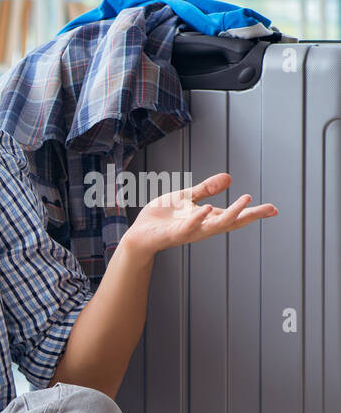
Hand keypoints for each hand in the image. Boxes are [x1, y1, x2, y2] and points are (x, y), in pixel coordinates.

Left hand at [120, 172, 277, 257]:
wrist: (139, 232)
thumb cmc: (162, 218)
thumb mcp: (186, 197)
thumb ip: (206, 189)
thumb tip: (229, 178)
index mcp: (207, 218)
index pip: (235, 216)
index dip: (254, 213)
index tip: (274, 210)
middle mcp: (202, 227)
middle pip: (231, 222)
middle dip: (250, 215)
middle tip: (269, 209)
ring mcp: (188, 232)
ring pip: (214, 226)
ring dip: (231, 214)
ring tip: (246, 201)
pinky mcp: (172, 234)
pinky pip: (188, 227)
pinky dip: (198, 218)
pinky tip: (208, 208)